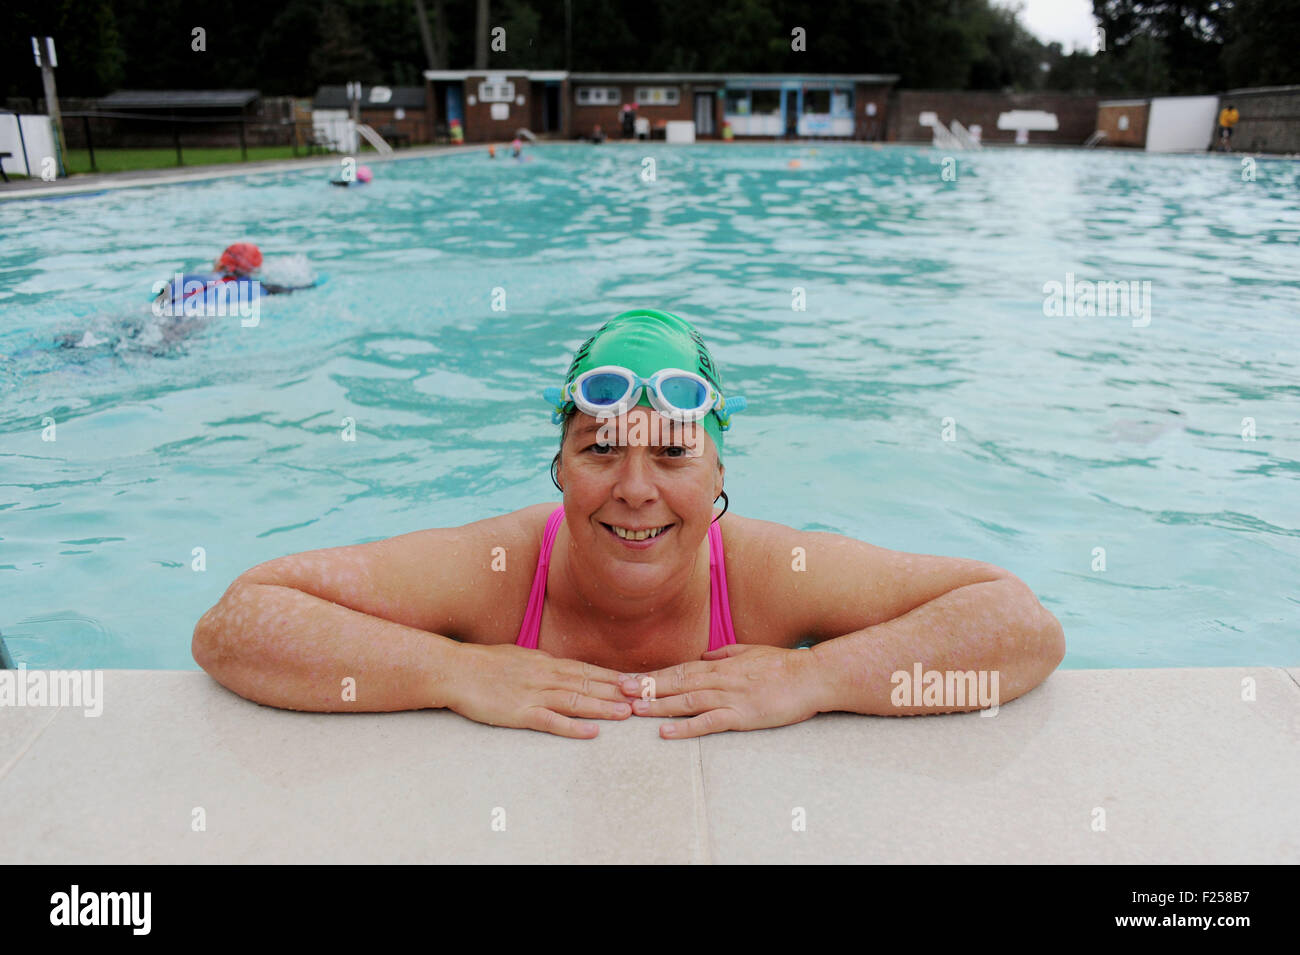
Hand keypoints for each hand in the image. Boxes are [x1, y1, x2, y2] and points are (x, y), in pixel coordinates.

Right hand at [445, 643, 631, 738]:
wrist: (455, 669)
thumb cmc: (484, 664)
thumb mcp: (520, 657)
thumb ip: (543, 665)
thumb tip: (563, 669)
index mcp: (546, 662)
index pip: (587, 670)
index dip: (614, 677)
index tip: (637, 682)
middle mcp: (545, 676)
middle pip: (588, 684)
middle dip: (618, 691)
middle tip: (645, 698)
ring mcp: (533, 694)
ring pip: (576, 701)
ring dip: (603, 707)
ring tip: (627, 714)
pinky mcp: (519, 713)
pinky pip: (551, 721)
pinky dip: (573, 727)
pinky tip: (592, 731)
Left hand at [618, 644, 823, 738]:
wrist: (812, 675)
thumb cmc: (784, 665)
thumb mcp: (750, 652)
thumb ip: (725, 653)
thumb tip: (703, 654)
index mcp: (721, 665)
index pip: (680, 669)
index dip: (653, 675)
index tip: (630, 678)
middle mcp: (720, 678)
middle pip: (676, 682)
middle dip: (646, 687)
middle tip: (619, 691)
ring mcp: (730, 696)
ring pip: (686, 701)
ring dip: (658, 705)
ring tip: (634, 710)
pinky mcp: (742, 714)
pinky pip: (708, 722)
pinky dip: (685, 727)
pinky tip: (667, 731)